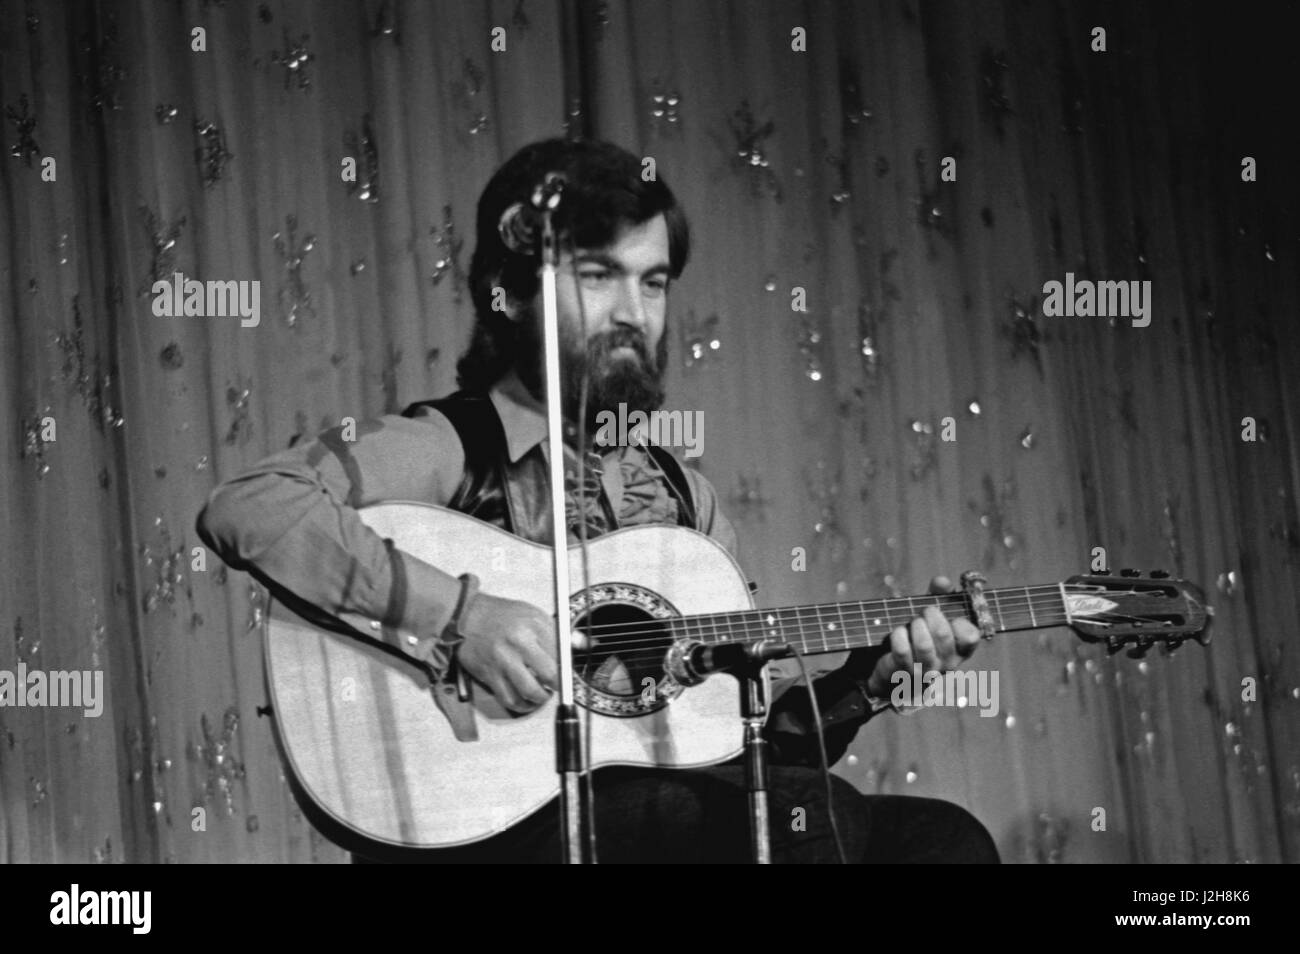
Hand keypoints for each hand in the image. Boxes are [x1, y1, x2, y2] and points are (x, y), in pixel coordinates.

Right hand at [455, 592, 558, 712]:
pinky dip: (522, 705)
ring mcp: (503, 660)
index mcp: (533, 625)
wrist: (464, 616)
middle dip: (559, 684)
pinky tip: (527, 702)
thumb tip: (583, 644)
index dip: (568, 665)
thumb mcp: (532, 614)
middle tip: (559, 685)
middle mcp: (519, 643)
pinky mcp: (490, 674)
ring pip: (531, 691)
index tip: (569, 671)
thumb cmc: (500, 615)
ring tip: (543, 694)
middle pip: (551, 674)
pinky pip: (510, 699)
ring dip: (542, 698)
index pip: (562, 652)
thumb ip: (557, 631)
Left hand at [865, 576, 981, 701]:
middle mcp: (947, 663)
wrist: (894, 667)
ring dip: (915, 626)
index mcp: (960, 649)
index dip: (960, 622)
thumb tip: (942, 581)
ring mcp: (926, 671)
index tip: (950, 616)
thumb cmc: (919, 635)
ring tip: (912, 622)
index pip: (971, 637)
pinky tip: (898, 631)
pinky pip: (902, 651)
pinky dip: (898, 636)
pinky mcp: (904, 673)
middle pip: (943, 634)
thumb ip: (939, 595)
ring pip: (924, 645)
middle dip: (930, 615)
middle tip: (924, 612)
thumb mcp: (931, 613)